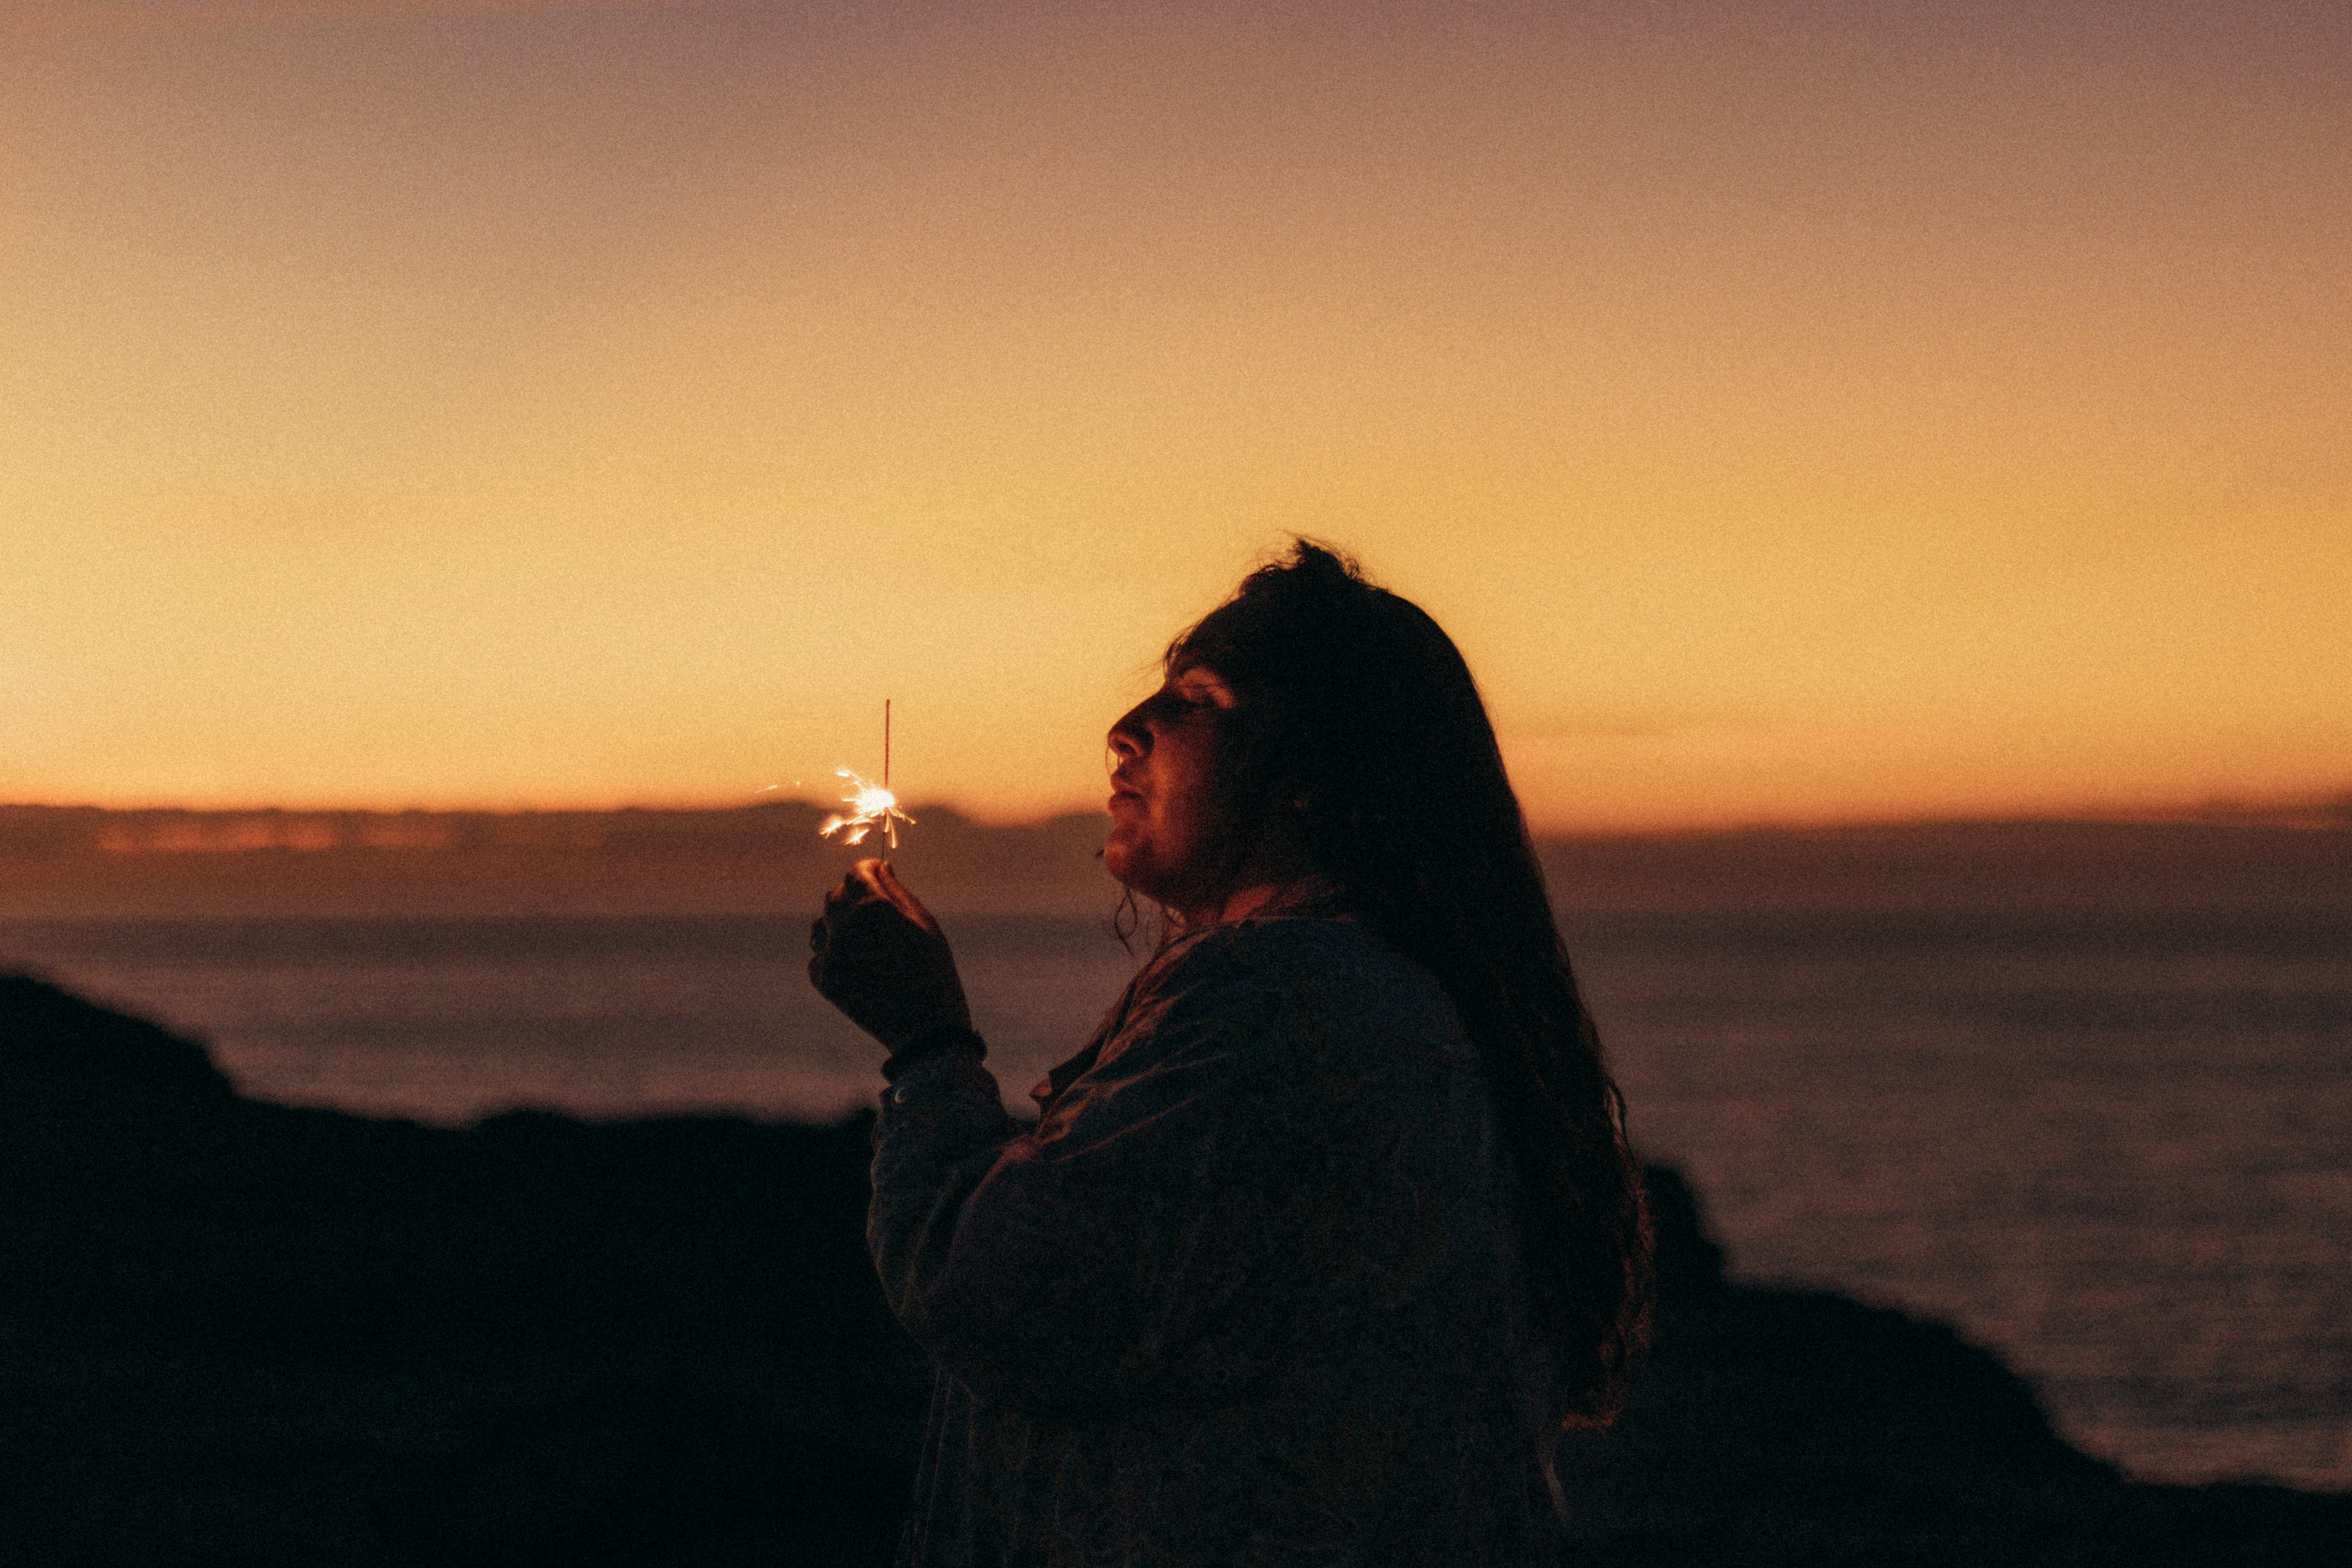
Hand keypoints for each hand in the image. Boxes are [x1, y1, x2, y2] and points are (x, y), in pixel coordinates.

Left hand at [808, 858, 972, 1051]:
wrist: (925, 1030)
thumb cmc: (934, 971)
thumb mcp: (925, 923)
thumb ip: (897, 891)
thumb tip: (880, 867)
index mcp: (873, 907)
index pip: (856, 872)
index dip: (868, 869)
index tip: (877, 873)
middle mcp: (846, 927)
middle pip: (834, 896)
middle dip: (852, 895)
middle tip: (874, 909)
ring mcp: (831, 955)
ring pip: (821, 924)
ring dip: (837, 924)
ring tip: (864, 938)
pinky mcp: (825, 981)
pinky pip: (817, 956)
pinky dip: (832, 954)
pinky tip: (857, 963)